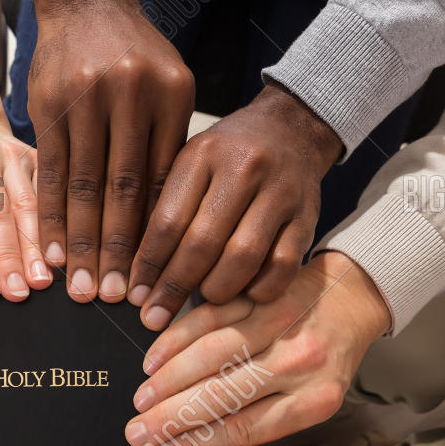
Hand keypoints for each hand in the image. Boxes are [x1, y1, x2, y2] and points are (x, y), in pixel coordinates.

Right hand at [28, 0, 193, 302]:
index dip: (155, 236)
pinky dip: (50, 215)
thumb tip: (165, 228)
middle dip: (118, 250)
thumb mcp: (168, 93)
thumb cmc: (135, 57)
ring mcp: (85, 99)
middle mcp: (128, 95)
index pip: (161, 182)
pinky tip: (52, 250)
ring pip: (83, 186)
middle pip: (122, 190)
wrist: (88, 3)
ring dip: (81, 243)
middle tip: (116, 296)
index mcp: (169, 97)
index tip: (151, 278)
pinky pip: (49, 172)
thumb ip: (166, 150)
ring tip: (82, 285)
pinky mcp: (47, 106)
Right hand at [125, 252, 391, 445]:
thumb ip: (265, 426)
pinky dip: (175, 339)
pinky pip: (208, 316)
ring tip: (141, 401)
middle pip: (221, 396)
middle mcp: (300, 361)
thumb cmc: (323, 364)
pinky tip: (152, 361)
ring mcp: (279, 321)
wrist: (349, 302)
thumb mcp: (311, 403)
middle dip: (170, 419)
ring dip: (167, 380)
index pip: (243, 430)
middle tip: (137, 433)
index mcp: (315, 399)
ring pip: (209, 355)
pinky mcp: (259, 291)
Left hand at [130, 83, 341, 330]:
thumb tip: (140, 275)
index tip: (136, 294)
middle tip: (157, 315)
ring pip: (242, 258)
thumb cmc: (229, 156)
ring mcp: (281, 192)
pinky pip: (282, 267)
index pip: (168, 221)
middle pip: (203, 243)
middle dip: (175, 286)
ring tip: (202, 299)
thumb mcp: (191, 165)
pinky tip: (244, 293)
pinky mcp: (308, 216)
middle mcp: (245, 168)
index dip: (149, 265)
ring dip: (216, 290)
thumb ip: (167, 209)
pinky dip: (259, 289)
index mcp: (203, 154)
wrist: (291, 130)